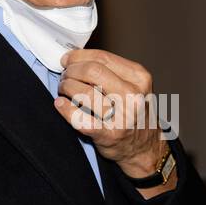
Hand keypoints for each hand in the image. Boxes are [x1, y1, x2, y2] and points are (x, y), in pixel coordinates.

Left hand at [52, 49, 166, 178]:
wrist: (145, 148)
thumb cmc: (134, 114)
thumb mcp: (133, 86)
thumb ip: (111, 71)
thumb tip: (76, 58)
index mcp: (139, 78)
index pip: (103, 58)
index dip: (79, 56)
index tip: (67, 60)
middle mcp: (133, 96)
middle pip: (92, 71)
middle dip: (71, 71)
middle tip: (65, 76)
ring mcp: (122, 117)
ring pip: (84, 92)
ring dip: (66, 88)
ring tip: (63, 90)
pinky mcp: (109, 135)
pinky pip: (80, 118)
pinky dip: (65, 109)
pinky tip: (60, 104)